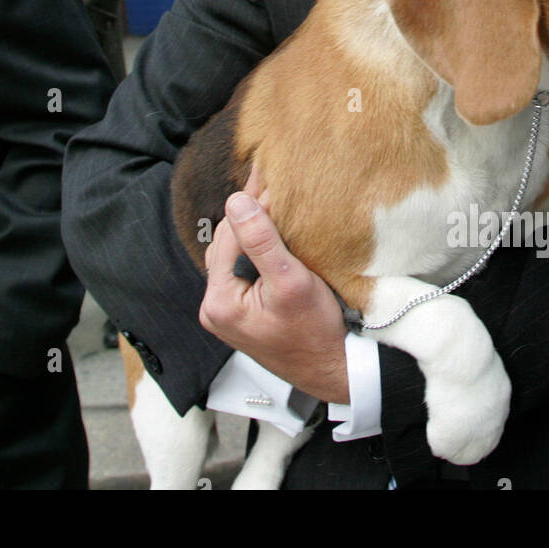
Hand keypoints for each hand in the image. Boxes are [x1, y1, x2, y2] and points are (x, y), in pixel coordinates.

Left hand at [199, 164, 349, 403]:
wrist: (334, 369)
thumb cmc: (316, 332)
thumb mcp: (291, 281)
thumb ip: (261, 241)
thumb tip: (238, 201)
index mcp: (218, 301)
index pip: (228, 235)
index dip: (251, 205)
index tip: (270, 177)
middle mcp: (214, 307)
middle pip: (228, 244)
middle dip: (251, 215)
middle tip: (273, 184)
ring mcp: (227, 311)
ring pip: (235, 255)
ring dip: (254, 231)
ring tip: (275, 204)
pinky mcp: (242, 311)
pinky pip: (243, 269)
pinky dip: (257, 249)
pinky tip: (274, 234)